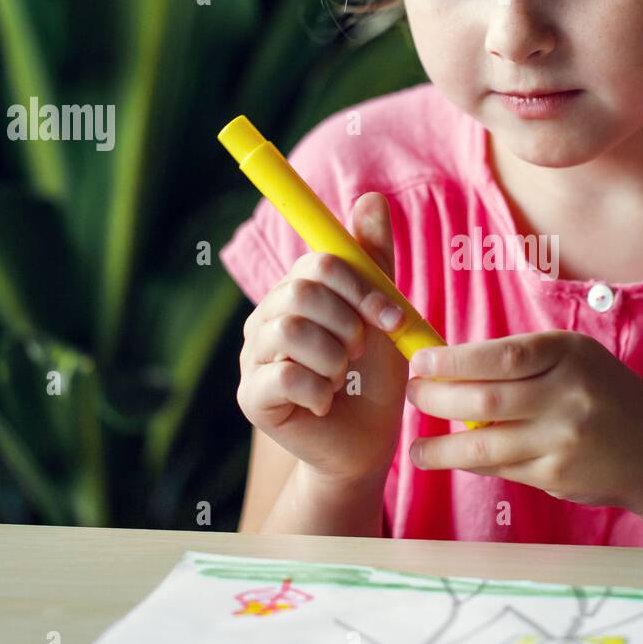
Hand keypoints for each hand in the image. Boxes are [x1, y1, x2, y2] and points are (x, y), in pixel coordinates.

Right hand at [236, 192, 409, 483]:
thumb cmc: (373, 380)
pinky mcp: (250, 396)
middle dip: (348, 325)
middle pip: (301, 292)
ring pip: (290, 331)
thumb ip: (375, 262)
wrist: (365, 446)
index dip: (361, 288)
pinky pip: (284, 375)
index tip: (392, 318)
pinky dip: (320, 390)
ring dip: (334, 359)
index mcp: (297, 292)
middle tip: (359, 355)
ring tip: (342, 379)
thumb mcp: (383, 317)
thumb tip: (373, 197)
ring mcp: (252, 356)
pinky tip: (326, 402)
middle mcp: (267, 317)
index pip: (321, 262)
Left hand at [405, 330, 642, 513]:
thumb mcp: (576, 361)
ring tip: (417, 448)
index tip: (420, 361)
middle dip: (436, 398)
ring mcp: (562, 439)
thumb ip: (524, 362)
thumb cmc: (605, 398)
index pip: (499, 355)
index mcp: (569, 355)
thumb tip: (451, 368)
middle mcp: (567, 394)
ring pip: (484, 444)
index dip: (451, 360)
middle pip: (484, 399)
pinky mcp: (556, 476)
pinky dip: (471, 464)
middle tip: (413, 395)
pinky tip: (454, 458)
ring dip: (441, 447)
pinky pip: (500, 468)